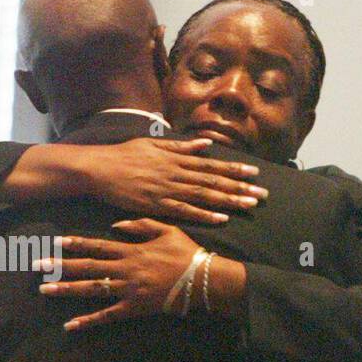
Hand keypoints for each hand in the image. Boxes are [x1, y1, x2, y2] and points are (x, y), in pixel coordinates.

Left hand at [37, 218, 207, 330]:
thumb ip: (140, 225)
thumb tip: (116, 224)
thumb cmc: (187, 252)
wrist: (204, 279)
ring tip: (44, 290)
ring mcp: (128, 290)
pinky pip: (107, 316)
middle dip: (60, 266)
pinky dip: (88, 321)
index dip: (75, 243)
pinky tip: (69, 325)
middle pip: (87, 267)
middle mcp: (125, 269)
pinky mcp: (134, 308)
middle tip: (37, 266)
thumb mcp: (166, 229)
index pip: (97, 246)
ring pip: (92, 289)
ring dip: (66, 289)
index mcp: (131, 250)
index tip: (56, 241)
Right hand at [80, 138, 267, 223]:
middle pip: (214, 181)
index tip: (255, 173)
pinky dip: (204, 214)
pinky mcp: (156, 204)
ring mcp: (167, 189)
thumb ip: (180, 145)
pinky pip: (185, 211)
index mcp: (176, 158)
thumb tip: (205, 144)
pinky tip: (221, 218)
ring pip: (204, 195)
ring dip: (229, 200)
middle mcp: (176, 173)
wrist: (99, 168)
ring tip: (250, 205)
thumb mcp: (153, 143)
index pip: (211, 164)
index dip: (234, 169)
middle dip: (240, 187)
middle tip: (262, 194)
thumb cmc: (124, 154)